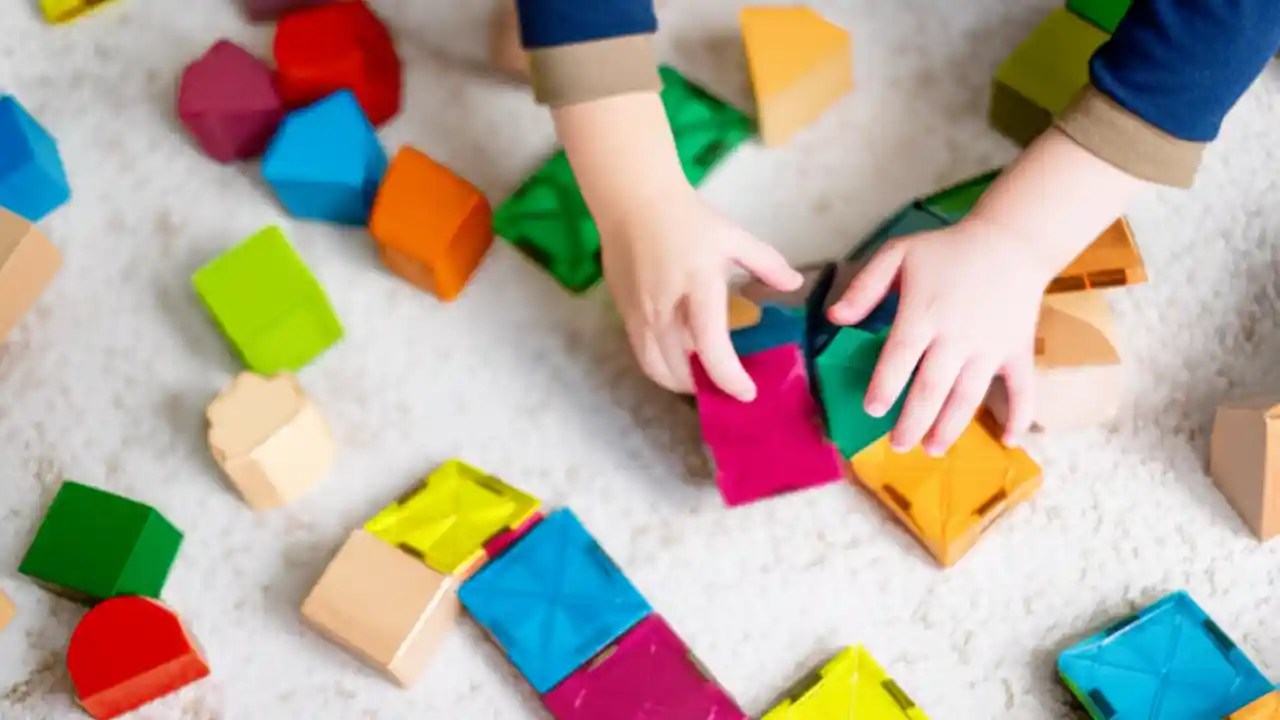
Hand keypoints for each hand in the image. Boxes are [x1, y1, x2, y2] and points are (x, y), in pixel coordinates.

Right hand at [601, 186, 802, 400]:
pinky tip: (678, 358)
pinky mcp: (622, 313)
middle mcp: (663, 306)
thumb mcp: (732, 236)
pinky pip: (641, 353)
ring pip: (655, 367)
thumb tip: (796, 284)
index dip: (729, 377)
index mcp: (697, 285)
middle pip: (679, 368)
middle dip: (705, 387)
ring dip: (679, 382)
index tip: (747, 393)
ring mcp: (638, 313)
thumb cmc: (686, 218)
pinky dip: (661, 366)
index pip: (710, 345)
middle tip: (726, 388)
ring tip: (701, 380)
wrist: (631, 200)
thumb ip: (766, 263)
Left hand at [829, 217, 1056, 454]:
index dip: (885, 386)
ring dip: (950, 427)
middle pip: (931, 388)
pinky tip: (1009, 441)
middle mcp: (957, 337)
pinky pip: (1022, 389)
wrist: (1010, 241)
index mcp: (924, 314)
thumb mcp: (898, 253)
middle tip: (897, 446)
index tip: (872, 409)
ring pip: (968, 397)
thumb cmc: (947, 249)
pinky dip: (1019, 416)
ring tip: (931, 449)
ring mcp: (991, 348)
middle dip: (913, 422)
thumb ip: (865, 287)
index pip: (900, 357)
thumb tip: (834, 318)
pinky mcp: (1018, 351)